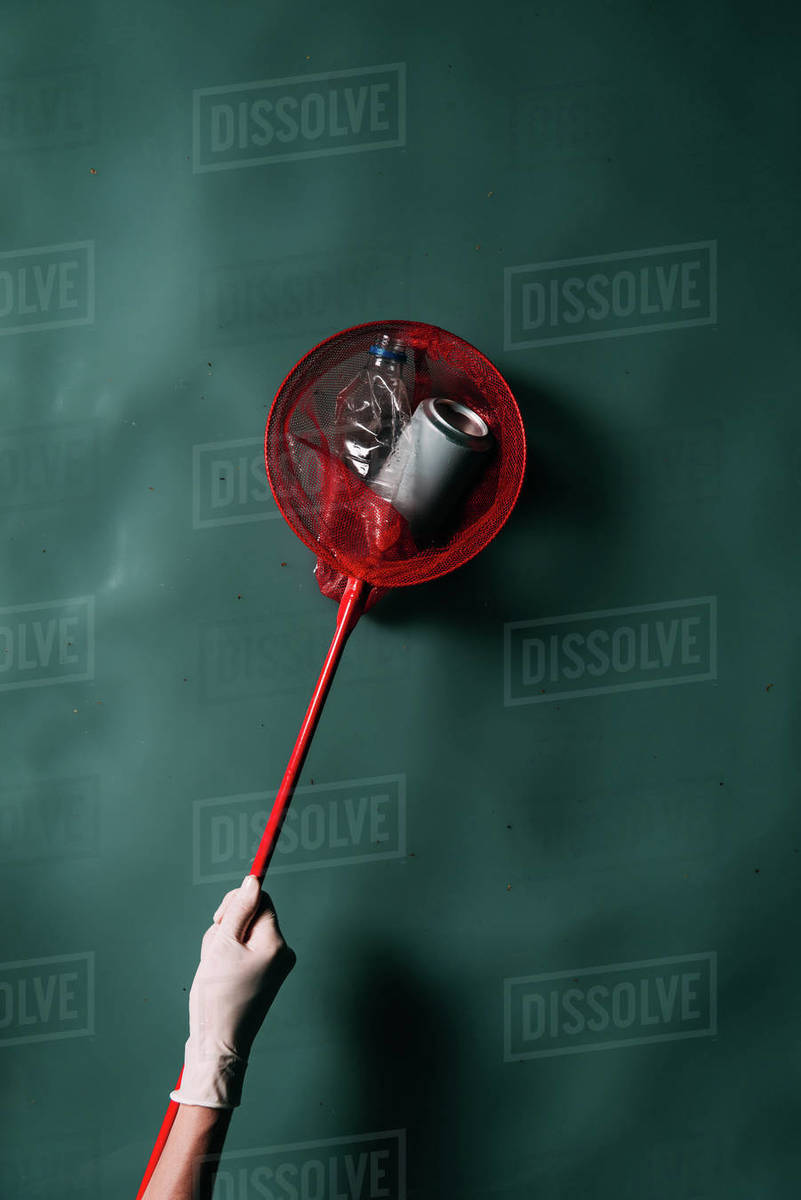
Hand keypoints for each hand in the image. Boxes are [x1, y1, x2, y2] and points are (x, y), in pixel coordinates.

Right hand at [170, 875, 295, 1108]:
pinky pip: (246, 953)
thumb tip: (253, 881)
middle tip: (215, 954)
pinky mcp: (266, 977)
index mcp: (276, 942)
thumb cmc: (217, 998)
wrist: (218, 1046)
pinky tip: (219, 977)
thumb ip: (238, 909)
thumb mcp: (221, 946)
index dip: (237, 904)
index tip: (220, 920)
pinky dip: (229, 958)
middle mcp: (283, 952)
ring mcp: (276, 966)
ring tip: (215, 970)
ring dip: (224, 945)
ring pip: (244, 935)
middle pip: (252, 916)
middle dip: (228, 928)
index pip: (261, 900)